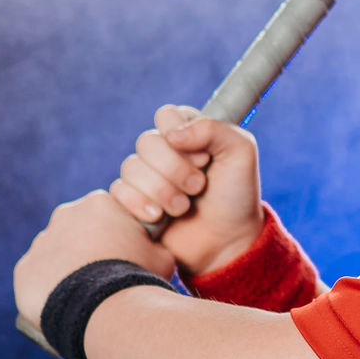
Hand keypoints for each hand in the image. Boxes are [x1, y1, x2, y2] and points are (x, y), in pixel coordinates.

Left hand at [14, 189, 167, 326]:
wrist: (105, 308)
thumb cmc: (139, 278)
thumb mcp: (163, 255)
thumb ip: (153, 244)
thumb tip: (153, 246)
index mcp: (99, 203)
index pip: (106, 216)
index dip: (116, 238)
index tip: (123, 259)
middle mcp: (65, 215)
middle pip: (77, 232)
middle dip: (87, 250)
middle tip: (104, 279)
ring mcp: (41, 242)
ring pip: (55, 255)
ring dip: (65, 269)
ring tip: (84, 297)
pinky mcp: (23, 270)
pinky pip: (36, 278)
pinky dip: (47, 289)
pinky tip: (63, 304)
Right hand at [109, 105, 264, 279]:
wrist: (227, 242)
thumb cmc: (237, 196)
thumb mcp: (241, 153)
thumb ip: (213, 129)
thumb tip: (172, 134)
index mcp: (188, 132)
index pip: (166, 116)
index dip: (182, 138)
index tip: (204, 159)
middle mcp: (164, 151)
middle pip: (146, 143)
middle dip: (174, 169)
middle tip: (198, 187)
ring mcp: (147, 176)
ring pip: (131, 167)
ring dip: (161, 190)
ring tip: (183, 208)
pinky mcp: (133, 201)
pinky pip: (118, 192)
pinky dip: (139, 204)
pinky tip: (158, 217)